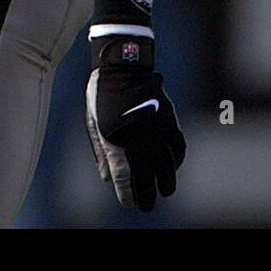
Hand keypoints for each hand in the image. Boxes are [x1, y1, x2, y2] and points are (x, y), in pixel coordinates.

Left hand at [86, 35, 185, 211]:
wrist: (123, 64)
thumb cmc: (102, 94)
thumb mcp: (93, 122)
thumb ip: (101, 151)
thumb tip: (107, 179)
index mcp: (114, 137)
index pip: (123, 175)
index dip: (127, 193)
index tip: (130, 203)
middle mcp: (137, 135)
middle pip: (146, 174)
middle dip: (146, 194)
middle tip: (147, 206)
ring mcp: (155, 126)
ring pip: (166, 163)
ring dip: (167, 180)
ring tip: (166, 191)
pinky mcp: (169, 118)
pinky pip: (177, 145)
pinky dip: (176, 159)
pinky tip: (173, 166)